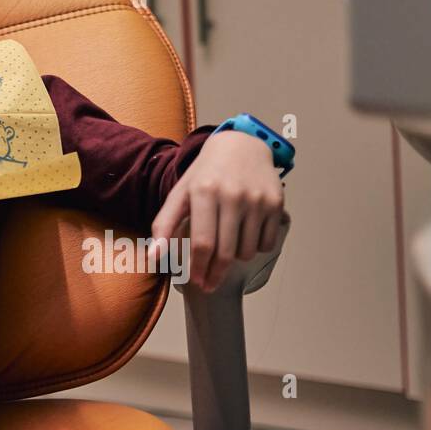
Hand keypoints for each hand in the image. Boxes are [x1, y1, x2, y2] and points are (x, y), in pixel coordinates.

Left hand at [150, 130, 285, 292]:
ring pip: (246, 252)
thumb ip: (164, 225)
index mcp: (204, 192)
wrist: (241, 146)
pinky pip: (266, 244)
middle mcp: (232, 195)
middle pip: (225, 253)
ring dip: (234, 258)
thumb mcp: (181, 193)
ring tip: (226, 246)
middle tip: (209, 284)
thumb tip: (154, 258)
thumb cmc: (206, 174)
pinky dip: (255, 247)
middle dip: (215, 274)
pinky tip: (245, 236)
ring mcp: (257, 200)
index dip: (199, 268)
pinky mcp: (276, 203)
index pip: (202, 243)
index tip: (197, 282)